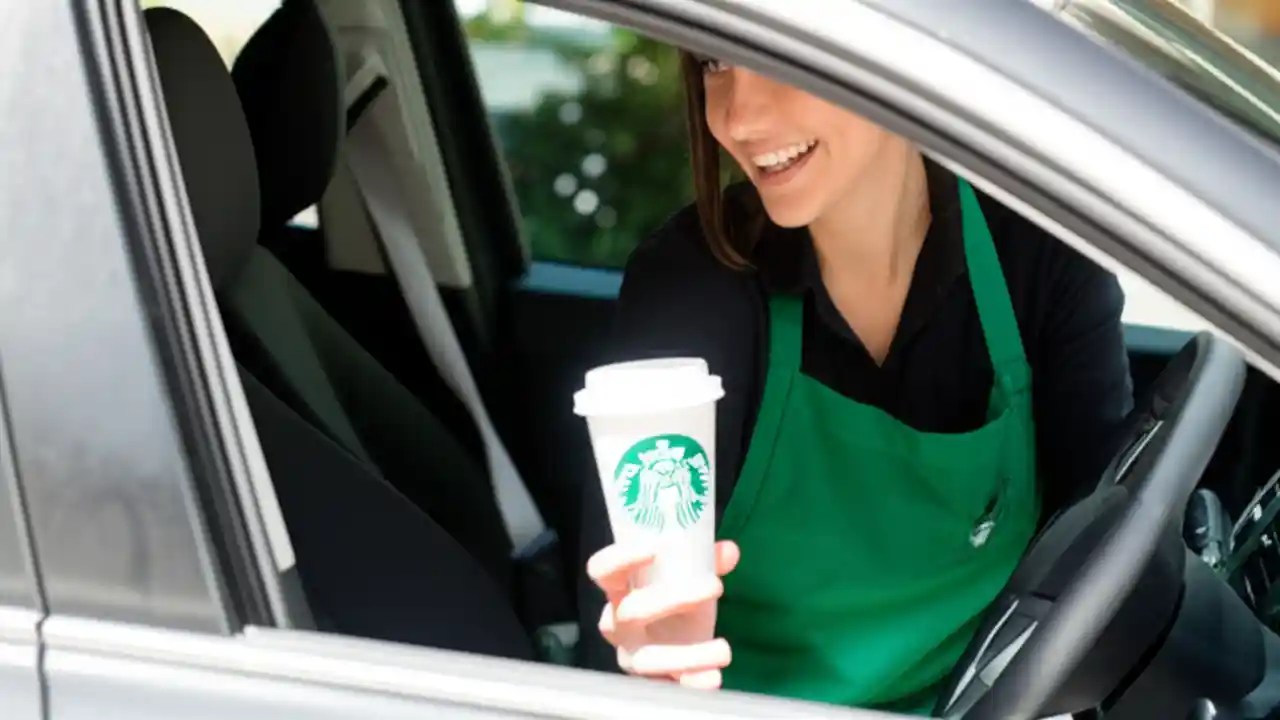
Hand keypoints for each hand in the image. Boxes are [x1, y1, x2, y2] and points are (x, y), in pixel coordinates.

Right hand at [587, 540, 739, 688]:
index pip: (603, 571)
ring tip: (722, 649)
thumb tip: (728, 551)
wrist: (683, 643)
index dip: (620, 559)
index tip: (653, 550)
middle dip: (674, 598)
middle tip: (714, 586)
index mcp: (620, 590)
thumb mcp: (690, 577)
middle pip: (631, 611)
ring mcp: (633, 656)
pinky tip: (712, 677)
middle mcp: (619, 624)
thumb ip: (708, 562)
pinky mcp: (654, 681)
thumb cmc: (677, 600)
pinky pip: (668, 686)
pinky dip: (692, 683)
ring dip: (689, 654)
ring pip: (647, 659)